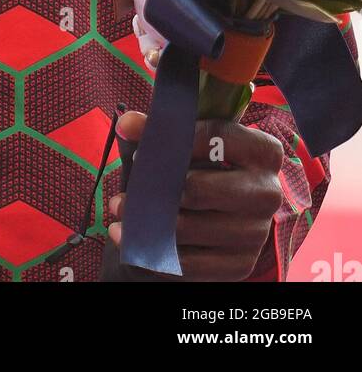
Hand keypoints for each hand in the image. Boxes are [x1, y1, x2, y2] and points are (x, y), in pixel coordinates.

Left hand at [108, 111, 282, 279]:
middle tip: (125, 191)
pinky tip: (130, 239)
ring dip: (145, 222)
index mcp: (264, 152)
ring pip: (187, 227)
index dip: (172, 142)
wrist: (238, 208)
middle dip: (153, 189)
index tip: (141, 153)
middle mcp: (268, 193)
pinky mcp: (241, 265)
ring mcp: (256, 233)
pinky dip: (154, 253)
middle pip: (196, 188)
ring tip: (120, 212)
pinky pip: (189, 264)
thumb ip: (161, 127)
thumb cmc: (212, 165)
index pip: (214, 137)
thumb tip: (126, 124)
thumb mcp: (195, 139)